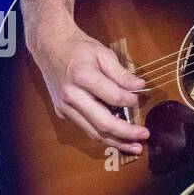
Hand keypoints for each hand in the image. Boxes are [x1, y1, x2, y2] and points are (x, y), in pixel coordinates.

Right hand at [30, 20, 149, 154]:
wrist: (50, 47)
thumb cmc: (79, 48)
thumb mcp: (103, 53)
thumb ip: (121, 72)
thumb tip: (140, 86)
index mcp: (82, 77)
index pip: (112, 96)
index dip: (130, 101)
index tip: (140, 99)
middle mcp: (71, 96)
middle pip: (101, 122)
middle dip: (125, 133)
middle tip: (144, 136)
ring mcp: (64, 107)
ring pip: (92, 131)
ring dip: (115, 141)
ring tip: (133, 147)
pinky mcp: (62, 113)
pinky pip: (85, 127)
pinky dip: (102, 134)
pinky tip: (117, 137)